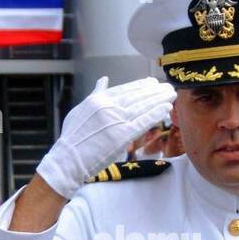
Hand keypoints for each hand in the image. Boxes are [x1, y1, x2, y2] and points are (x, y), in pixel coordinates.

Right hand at [35, 76, 176, 197]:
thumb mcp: (80, 110)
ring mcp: (116, 121)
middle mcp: (109, 107)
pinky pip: (143, 122)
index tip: (152, 82)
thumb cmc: (72, 138)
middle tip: (167, 87)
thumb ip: (95, 94)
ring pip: (142, 106)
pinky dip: (155, 113)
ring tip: (170, 95)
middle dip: (154, 91)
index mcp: (99, 99)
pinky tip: (166, 108)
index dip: (141, 85)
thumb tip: (103, 80)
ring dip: (159, 99)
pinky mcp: (122, 136)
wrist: (68, 159)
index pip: (125, 89)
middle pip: (137, 96)